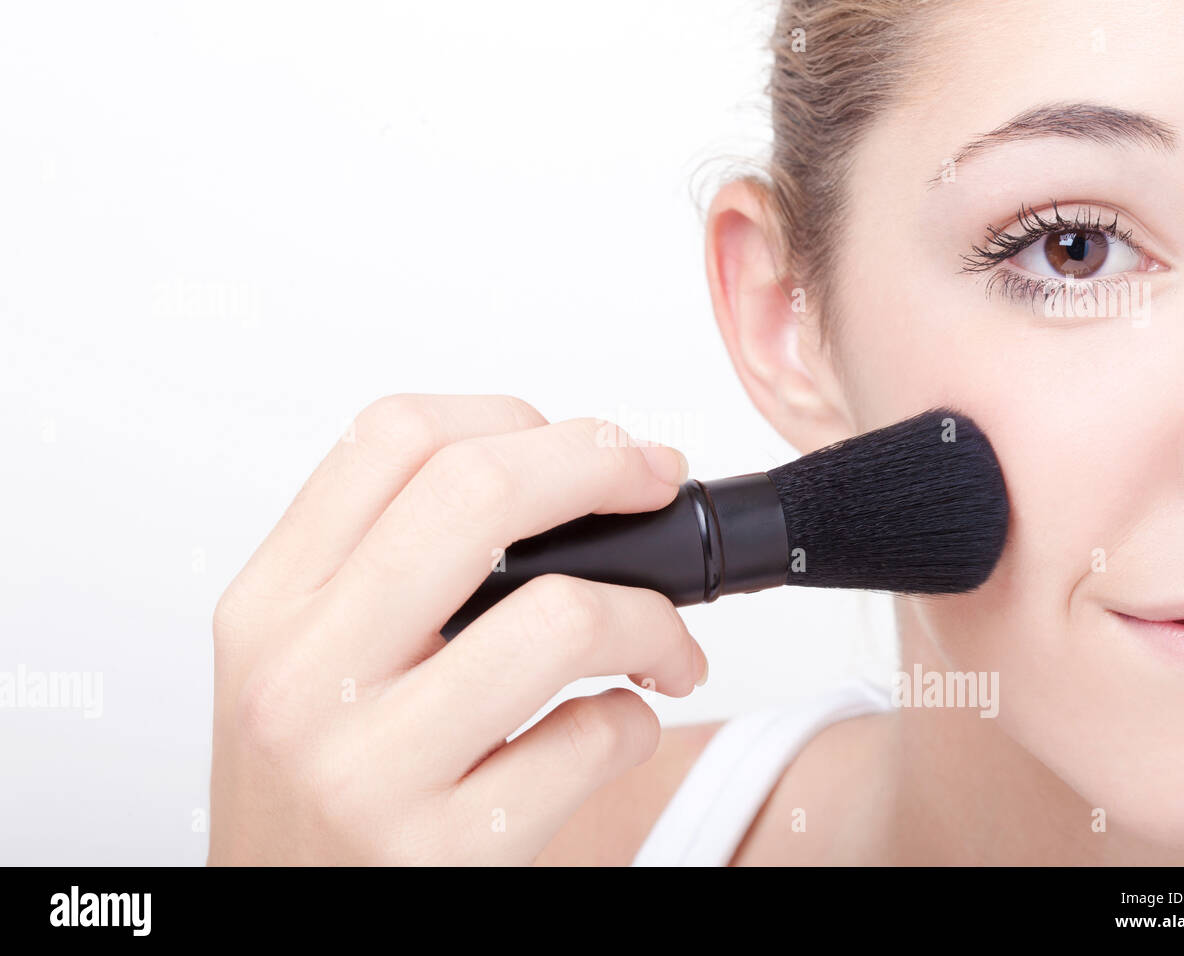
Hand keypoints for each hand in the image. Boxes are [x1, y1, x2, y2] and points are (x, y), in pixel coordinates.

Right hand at [207, 394, 706, 863]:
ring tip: (662, 646)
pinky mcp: (447, 855)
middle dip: (602, 462)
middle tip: (656, 485)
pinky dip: (635, 723)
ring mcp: (371, 773)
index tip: (585, 444)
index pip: (391, 439)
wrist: (288, 930)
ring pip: (561, 616)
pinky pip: (592, 741)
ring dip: (653, 617)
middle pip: (477, 492)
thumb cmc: (313, 798)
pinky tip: (614, 730)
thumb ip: (386, 572)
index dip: (514, 417)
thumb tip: (548, 484)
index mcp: (269, 609)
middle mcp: (303, 680)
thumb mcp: (303, 667)